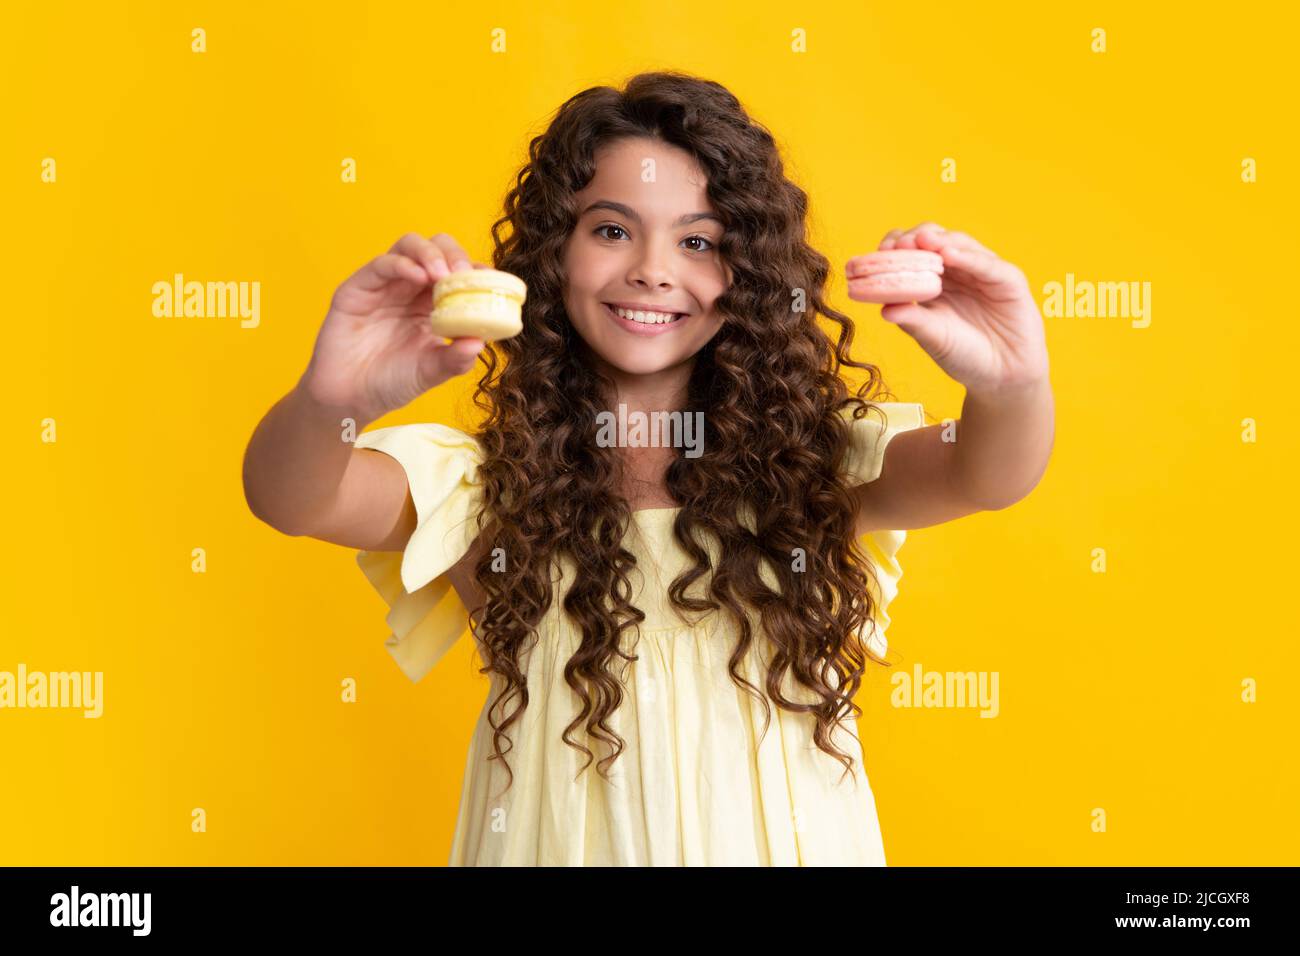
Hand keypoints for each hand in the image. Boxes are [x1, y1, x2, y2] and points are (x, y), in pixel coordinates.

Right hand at [299, 232, 490, 424]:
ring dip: (430, 254)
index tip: (490, 282)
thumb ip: (455, 359)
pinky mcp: (358, 288)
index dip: (475, 272)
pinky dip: (402, 264)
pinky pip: (382, 265)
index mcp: (433, 305)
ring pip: (409, 246)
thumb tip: (480, 342)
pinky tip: (418, 276)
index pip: (458, 274)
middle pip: (437, 249)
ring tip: (442, 275)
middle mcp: (410, 289)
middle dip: (454, 255)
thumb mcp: (431, 372)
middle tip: (463, 275)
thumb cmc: (391, 383)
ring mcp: (385, 285)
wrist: (349, 398)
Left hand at [855, 223, 1047, 393]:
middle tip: (898, 244)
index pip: (912, 254)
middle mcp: (957, 271)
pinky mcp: (1008, 280)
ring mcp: (982, 272)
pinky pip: (987, 265)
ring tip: (922, 241)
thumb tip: (883, 310)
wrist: (1002, 378)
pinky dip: (968, 257)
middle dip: (915, 239)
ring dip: (940, 241)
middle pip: (934, 241)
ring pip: (961, 245)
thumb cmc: (965, 356)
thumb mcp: (933, 338)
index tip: (879, 253)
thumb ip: (913, 321)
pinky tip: (949, 253)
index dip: (896, 249)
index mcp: (933, 282)